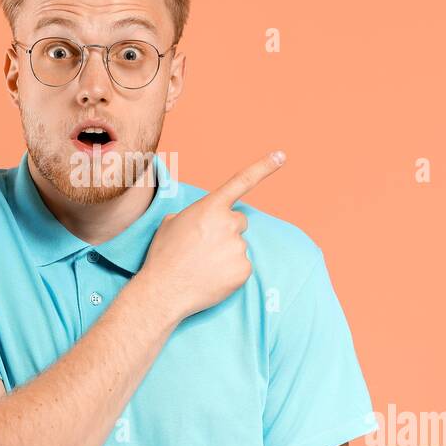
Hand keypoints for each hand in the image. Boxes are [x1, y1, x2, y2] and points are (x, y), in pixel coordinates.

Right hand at [135, 150, 285, 323]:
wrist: (163, 290)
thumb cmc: (164, 255)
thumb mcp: (171, 223)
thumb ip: (195, 214)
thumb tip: (203, 222)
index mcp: (210, 207)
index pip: (242, 181)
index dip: (264, 167)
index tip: (282, 155)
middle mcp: (229, 223)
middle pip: (238, 222)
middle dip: (226, 231)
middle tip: (203, 247)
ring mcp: (238, 247)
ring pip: (238, 246)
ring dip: (225, 253)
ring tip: (202, 265)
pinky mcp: (244, 270)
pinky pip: (241, 266)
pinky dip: (230, 272)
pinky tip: (211, 277)